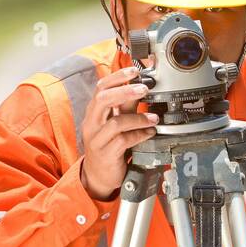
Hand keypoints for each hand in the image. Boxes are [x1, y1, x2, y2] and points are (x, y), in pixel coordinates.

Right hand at [79, 65, 157, 200]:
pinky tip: (149, 133)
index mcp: (94, 112)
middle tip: (144, 89)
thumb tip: (140, 86)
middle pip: (103, 99)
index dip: (118, 77)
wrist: (99, 175)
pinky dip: (139, 135)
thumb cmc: (108, 145)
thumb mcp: (117, 122)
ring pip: (116, 122)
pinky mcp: (105, 154)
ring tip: (154, 118)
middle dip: (125, 91)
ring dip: (138, 118)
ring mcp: (97, 139)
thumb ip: (126, 106)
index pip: (101, 88)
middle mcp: (91, 123)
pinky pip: (123, 141)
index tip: (134, 71)